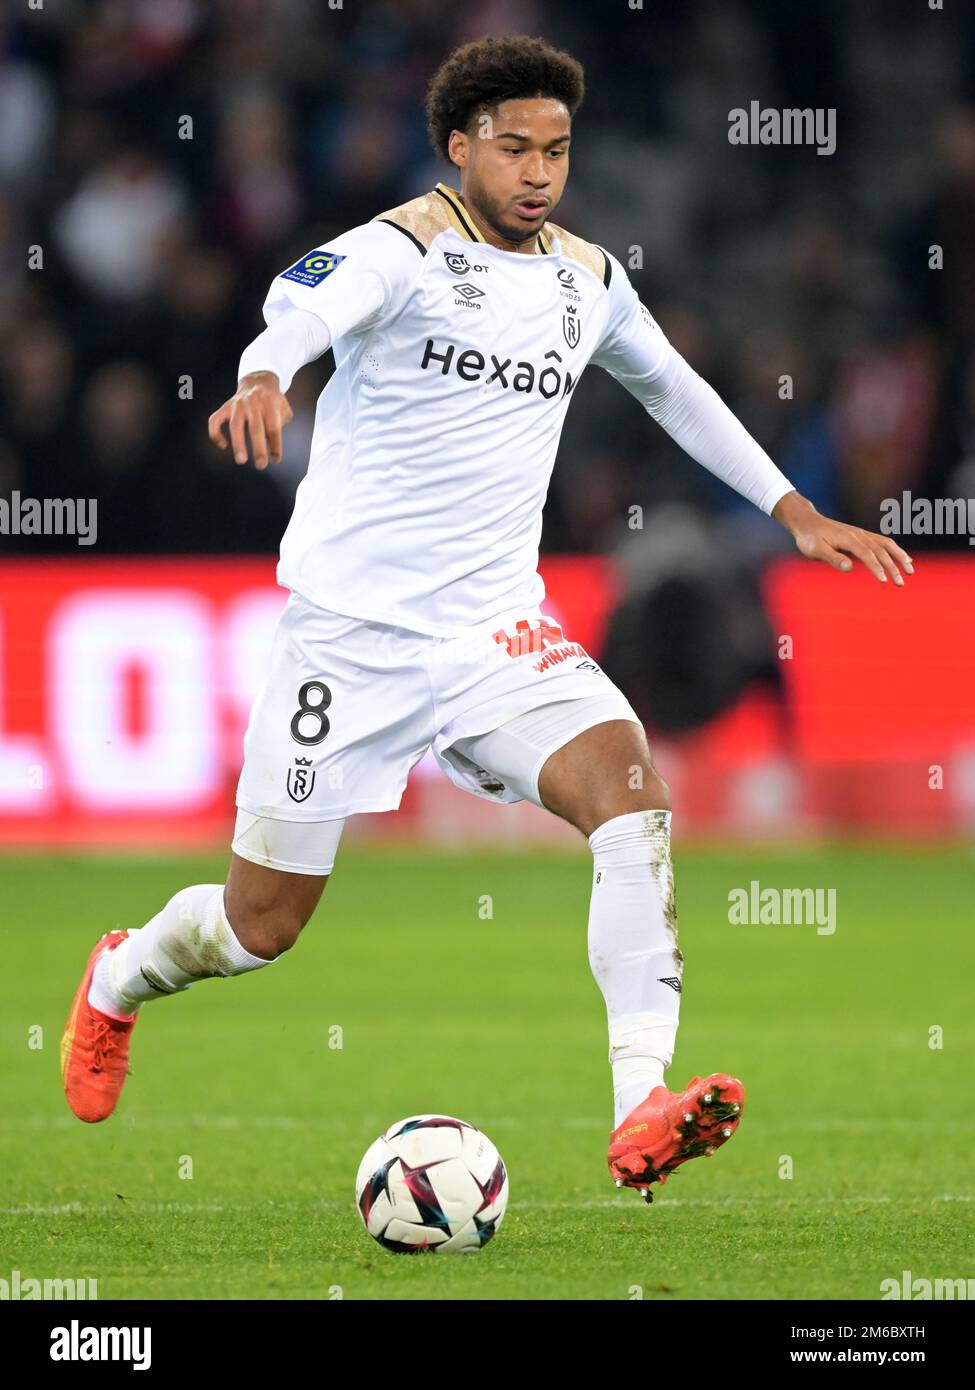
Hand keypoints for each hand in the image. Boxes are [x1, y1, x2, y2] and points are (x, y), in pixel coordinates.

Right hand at [208, 371, 293, 469]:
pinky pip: (215, 420)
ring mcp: (237, 404)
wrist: (257, 380)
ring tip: (241, 460)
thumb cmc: (272, 400)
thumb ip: (282, 423)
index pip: (273, 427)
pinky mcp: (225, 407)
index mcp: (270, 403)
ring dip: (238, 443)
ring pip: (235, 425)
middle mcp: (253, 403)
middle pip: (255, 428)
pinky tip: (223, 445)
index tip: (276, 459)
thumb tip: (271, 442)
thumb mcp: (284, 407)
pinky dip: (215, 433)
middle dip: (258, 448)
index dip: (275, 445)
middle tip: (261, 465)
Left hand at [772, 491, 913, 585]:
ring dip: (900, 557)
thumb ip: (833, 558)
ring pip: (886, 544)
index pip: (867, 554)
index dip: (876, 567)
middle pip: (880, 551)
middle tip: (901, 584)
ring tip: (910, 571)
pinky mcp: (862, 536)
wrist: (807, 522)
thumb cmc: (809, 538)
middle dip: (893, 567)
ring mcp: (862, 534)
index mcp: (848, 539)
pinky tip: (904, 559)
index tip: (884, 581)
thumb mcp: (816, 550)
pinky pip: (883, 542)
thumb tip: (849, 568)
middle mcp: (859, 535)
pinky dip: (895, 551)